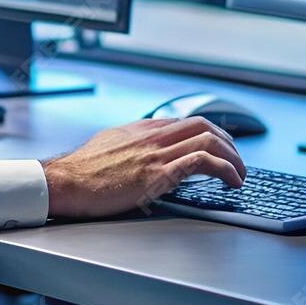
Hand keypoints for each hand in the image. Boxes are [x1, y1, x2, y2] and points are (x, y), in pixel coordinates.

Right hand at [41, 118, 244, 219]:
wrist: (66, 182)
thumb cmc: (81, 169)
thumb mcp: (108, 144)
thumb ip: (130, 142)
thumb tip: (141, 148)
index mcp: (142, 129)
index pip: (187, 122)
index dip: (212, 134)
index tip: (221, 148)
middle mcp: (153, 136)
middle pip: (204, 126)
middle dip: (228, 142)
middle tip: (236, 161)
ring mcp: (156, 154)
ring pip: (209, 141)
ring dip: (233, 158)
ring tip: (240, 175)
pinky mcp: (157, 174)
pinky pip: (201, 162)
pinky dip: (225, 169)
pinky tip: (232, 181)